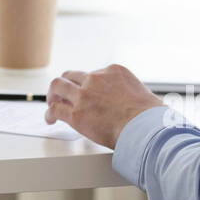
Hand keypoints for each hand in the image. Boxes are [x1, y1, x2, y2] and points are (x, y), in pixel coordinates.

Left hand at [44, 64, 164, 147]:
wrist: (144, 127)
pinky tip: (50, 119)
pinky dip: (49, 113)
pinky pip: (55, 109)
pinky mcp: (75, 113)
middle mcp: (96, 79)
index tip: (86, 93)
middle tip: (62, 94)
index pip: (93, 74)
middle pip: (71, 75)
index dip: (87, 85)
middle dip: (66, 84)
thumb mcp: (145, 94)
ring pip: (58, 86)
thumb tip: (140, 105)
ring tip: (51, 102)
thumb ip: (133, 95)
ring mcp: (84, 95)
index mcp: (113, 71)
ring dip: (52, 94)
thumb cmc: (150, 116)